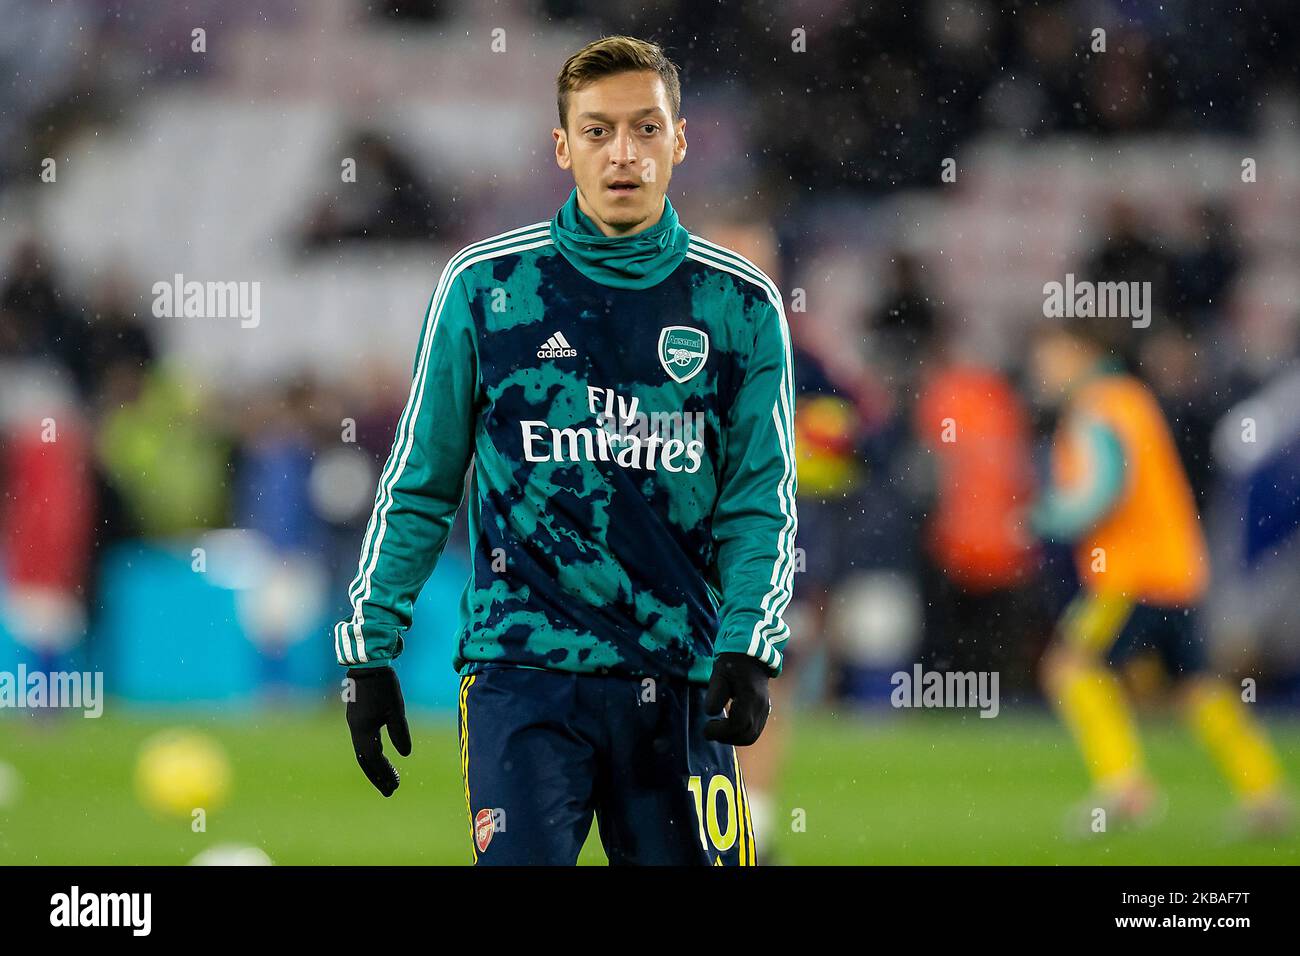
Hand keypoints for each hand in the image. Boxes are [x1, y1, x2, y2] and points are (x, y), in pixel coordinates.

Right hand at [345, 666, 411, 795]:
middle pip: (366, 760)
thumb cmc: (384, 686)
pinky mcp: (357, 718)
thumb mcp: (396, 710)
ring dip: (375, 766)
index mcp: (364, 731)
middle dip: (378, 776)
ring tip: (388, 778)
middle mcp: (356, 730)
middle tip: (390, 791)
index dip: (385, 773)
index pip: (375, 759)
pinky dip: (372, 754)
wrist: (367, 665)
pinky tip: (381, 757)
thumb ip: (399, 732)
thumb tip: (405, 754)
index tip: (395, 786)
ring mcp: (355, 724)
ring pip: (363, 752)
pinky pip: (363, 743)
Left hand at [703, 652, 771, 745]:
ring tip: (718, 730)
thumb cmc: (732, 666)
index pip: (738, 724)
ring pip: (751, 736)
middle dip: (726, 738)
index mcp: (750, 697)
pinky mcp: (763, 712)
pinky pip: (754, 731)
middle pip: (746, 735)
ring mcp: (764, 710)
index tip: (706, 727)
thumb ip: (715, 695)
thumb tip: (711, 714)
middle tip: (710, 731)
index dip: (720, 731)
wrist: (752, 658)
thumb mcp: (719, 675)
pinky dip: (739, 734)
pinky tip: (727, 727)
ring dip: (732, 738)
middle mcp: (761, 706)